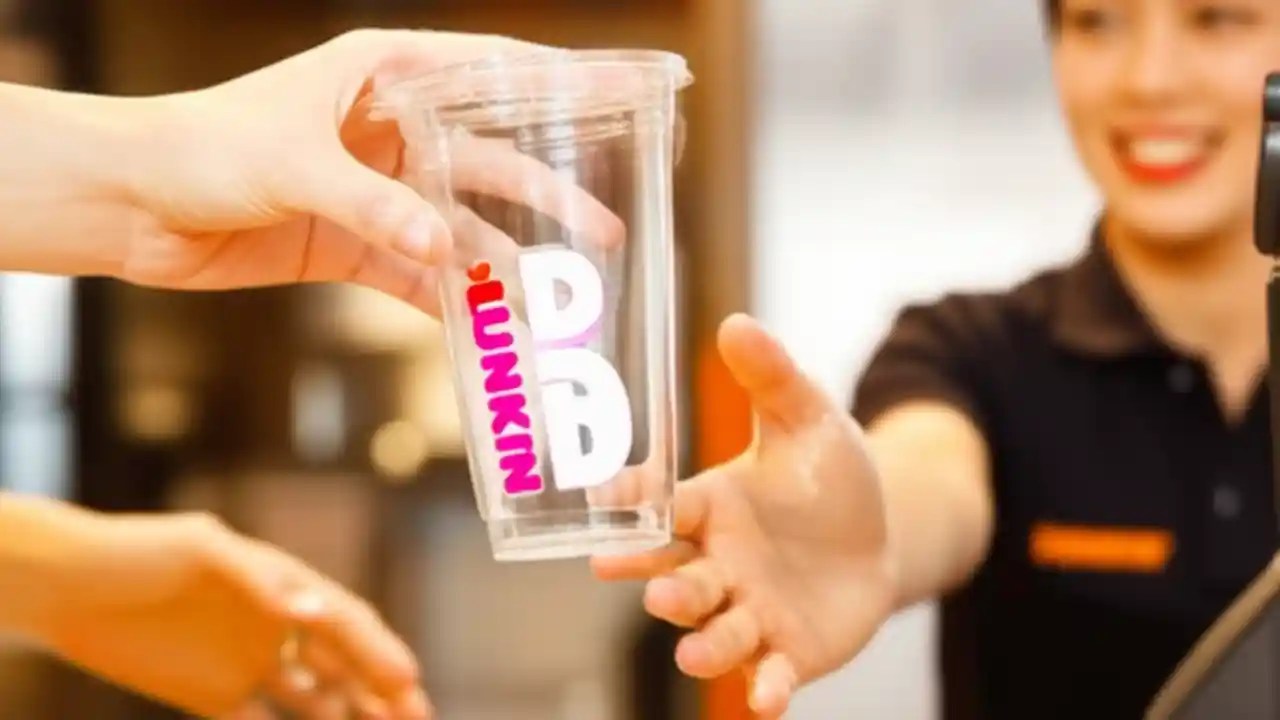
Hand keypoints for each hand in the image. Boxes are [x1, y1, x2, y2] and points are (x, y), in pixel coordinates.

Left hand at [31, 507, 426, 718]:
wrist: (68, 583)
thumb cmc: (137, 550)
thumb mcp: (197, 547)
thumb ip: (253, 574)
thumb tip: (303, 604)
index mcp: (283, 584)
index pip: (343, 620)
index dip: (378, 649)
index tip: (406, 680)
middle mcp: (278, 624)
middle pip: (344, 662)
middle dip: (384, 690)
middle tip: (418, 719)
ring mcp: (250, 661)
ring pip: (318, 696)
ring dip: (353, 716)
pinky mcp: (216, 695)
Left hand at [110, 28, 561, 315]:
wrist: (130, 205)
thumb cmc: (199, 148)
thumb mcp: (292, 164)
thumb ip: (374, 205)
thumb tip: (447, 253)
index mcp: (381, 74)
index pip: (487, 70)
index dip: (554, 84)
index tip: (616, 98)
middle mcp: (387, 129)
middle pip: (487, 162)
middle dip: (545, 199)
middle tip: (603, 234)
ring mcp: (373, 190)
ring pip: (458, 228)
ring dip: (503, 267)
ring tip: (555, 305)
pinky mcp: (351, 242)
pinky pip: (415, 276)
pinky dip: (449, 304)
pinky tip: (489, 331)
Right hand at [592, 314, 899, 717]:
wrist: (881, 534)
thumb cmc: (827, 476)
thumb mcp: (806, 418)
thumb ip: (771, 376)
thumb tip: (734, 322)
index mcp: (711, 508)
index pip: (662, 507)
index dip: (632, 505)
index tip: (603, 499)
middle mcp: (718, 565)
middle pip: (681, 578)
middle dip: (665, 585)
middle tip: (655, 588)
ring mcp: (750, 612)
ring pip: (716, 633)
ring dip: (702, 645)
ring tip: (694, 654)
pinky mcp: (787, 651)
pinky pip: (768, 674)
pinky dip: (763, 690)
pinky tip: (766, 700)